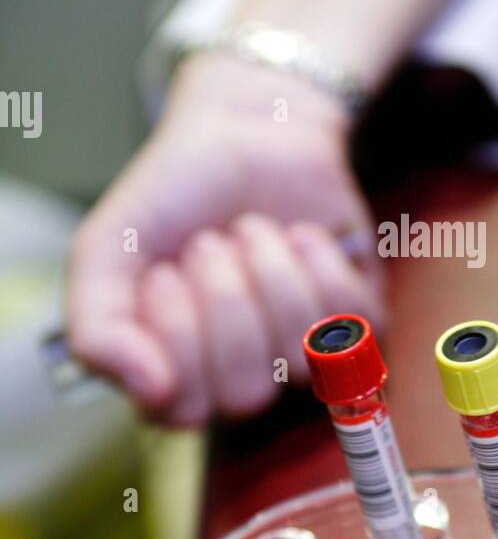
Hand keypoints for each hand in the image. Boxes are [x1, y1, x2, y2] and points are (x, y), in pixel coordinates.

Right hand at [66, 53, 384, 424]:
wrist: (241, 130)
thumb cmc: (170, 199)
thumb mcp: (105, 252)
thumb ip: (96, 329)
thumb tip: (150, 391)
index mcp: (176, 377)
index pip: (182, 408)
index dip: (176, 333)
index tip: (163, 271)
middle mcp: (241, 377)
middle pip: (245, 392)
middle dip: (224, 298)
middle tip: (209, 245)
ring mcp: (303, 352)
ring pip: (298, 351)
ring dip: (269, 270)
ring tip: (250, 230)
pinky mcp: (359, 318)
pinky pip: (355, 322)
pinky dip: (320, 261)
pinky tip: (299, 234)